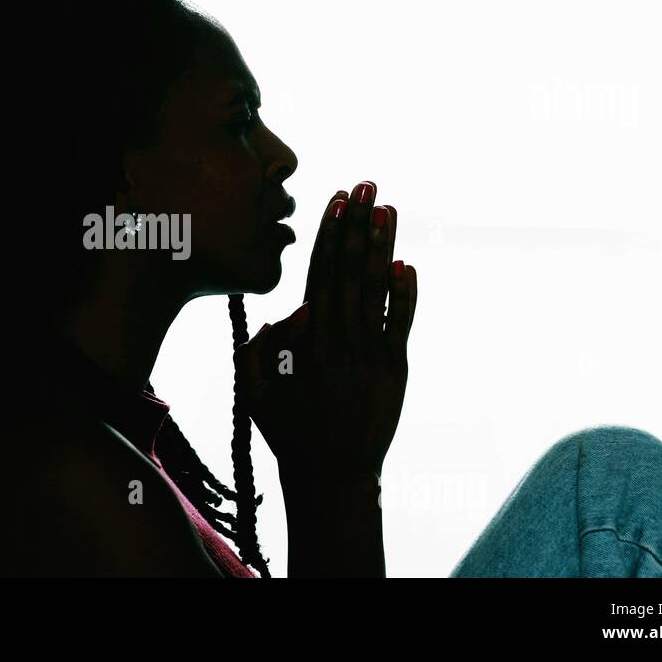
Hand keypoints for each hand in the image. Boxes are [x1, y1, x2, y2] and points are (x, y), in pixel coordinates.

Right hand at [235, 181, 417, 482]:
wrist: (332, 476)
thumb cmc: (290, 432)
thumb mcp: (254, 392)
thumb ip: (258, 350)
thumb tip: (282, 313)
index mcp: (306, 341)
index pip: (319, 274)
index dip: (329, 235)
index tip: (336, 201)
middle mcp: (339, 340)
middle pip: (349, 270)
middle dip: (357, 224)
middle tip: (366, 185)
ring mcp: (370, 354)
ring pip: (377, 289)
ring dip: (382, 247)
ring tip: (388, 209)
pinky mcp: (394, 369)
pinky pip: (400, 323)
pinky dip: (404, 294)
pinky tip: (407, 265)